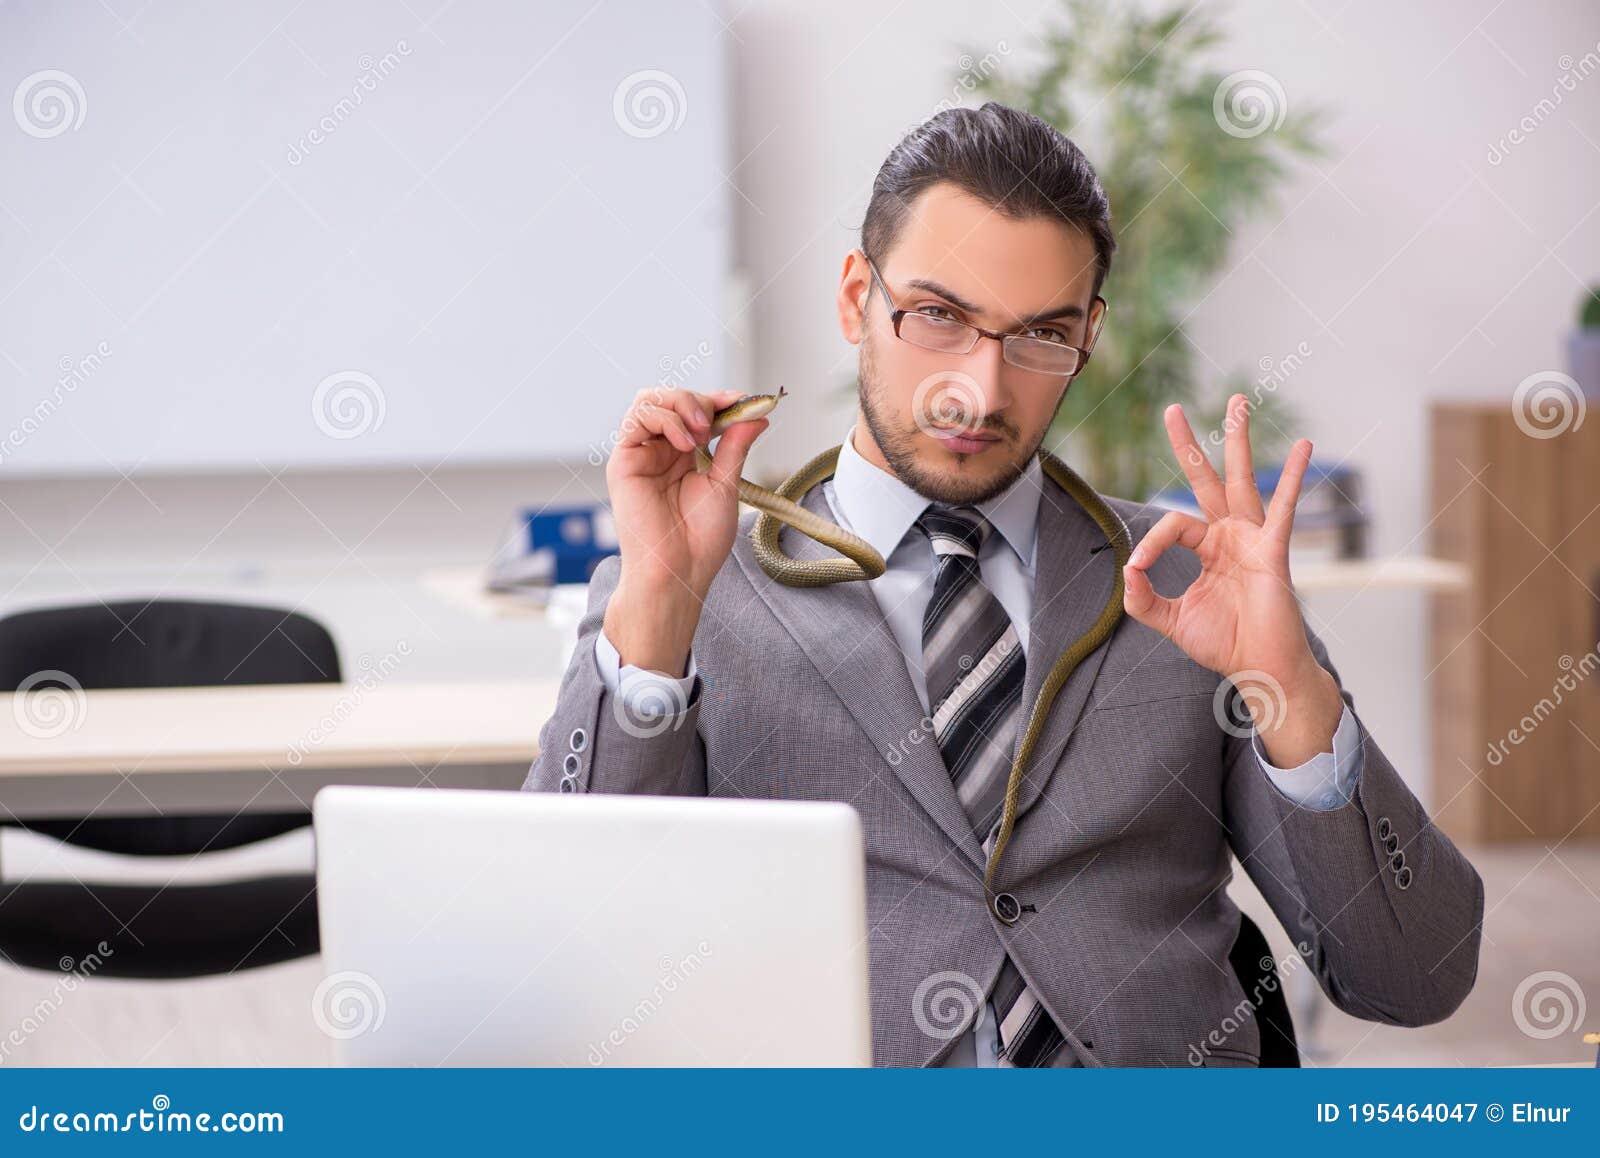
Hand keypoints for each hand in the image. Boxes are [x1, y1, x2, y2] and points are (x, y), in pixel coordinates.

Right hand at [603, 387, 766, 674]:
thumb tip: (756, 416)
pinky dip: (666, 419)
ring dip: (681, 404)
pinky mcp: (624, 460)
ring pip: (650, 399)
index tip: (744, 400)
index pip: (696, 411)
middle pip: (671, 398)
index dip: (718, 400)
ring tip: (701, 432)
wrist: (679, 569)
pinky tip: (685, 444)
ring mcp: (641, 453)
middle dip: (698, 400)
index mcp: (684, 456)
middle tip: (717, 423)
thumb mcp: (726, 483)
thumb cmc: (701, 538)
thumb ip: (735, 446)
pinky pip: (638, 417)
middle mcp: (660, 450)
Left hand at [1122, 393, 1342, 765]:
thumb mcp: (1171, 620)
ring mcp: (1252, 538)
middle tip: (1172, 409)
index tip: (1138, 570)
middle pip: (1206, 479)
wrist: (1259, 667)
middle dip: (1190, 445)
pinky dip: (1293, 477)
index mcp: (1208, 548)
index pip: (1172, 524)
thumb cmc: (1224, 643)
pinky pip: (1282, 508)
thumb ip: (1144, 599)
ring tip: (1237, 402)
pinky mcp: (1272, 550)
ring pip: (1241, 480)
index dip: (1151, 544)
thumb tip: (1126, 572)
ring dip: (1238, 440)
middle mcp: (1230, 535)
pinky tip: (1304, 445)